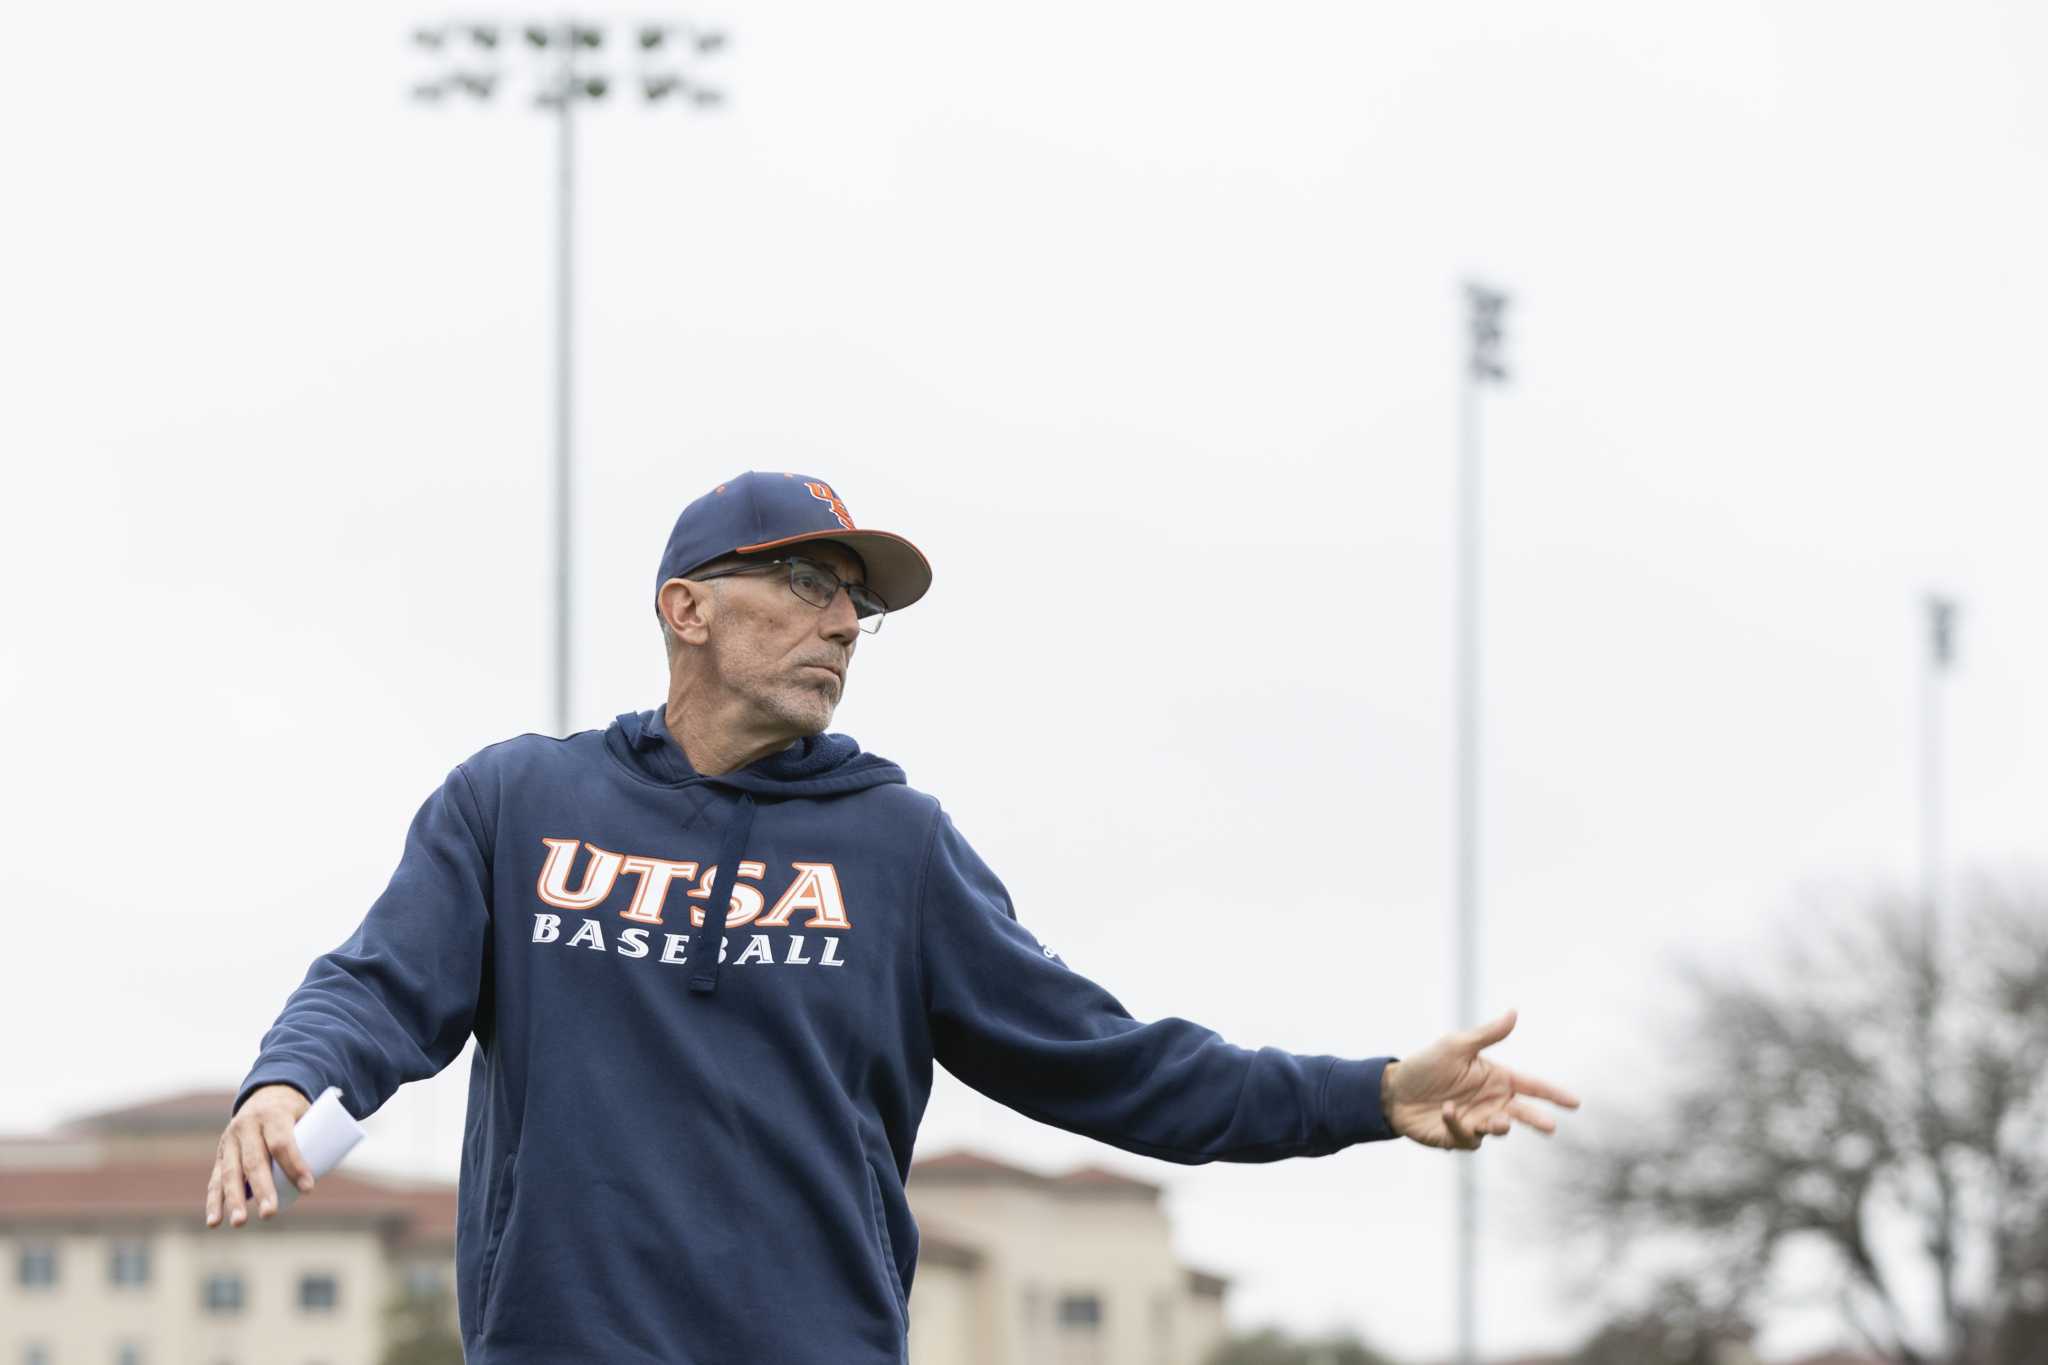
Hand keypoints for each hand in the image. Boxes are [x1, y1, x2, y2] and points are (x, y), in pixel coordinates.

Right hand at [205, 1083, 314, 1227]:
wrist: (266, 1094)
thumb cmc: (295, 1112)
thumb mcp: (308, 1114)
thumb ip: (319, 1139)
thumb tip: (332, 1173)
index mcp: (272, 1114)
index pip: (282, 1142)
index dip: (294, 1165)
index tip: (308, 1188)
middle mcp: (247, 1126)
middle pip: (255, 1161)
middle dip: (263, 1189)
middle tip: (270, 1213)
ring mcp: (230, 1141)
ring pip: (230, 1173)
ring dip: (234, 1200)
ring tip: (240, 1223)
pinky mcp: (221, 1154)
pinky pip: (215, 1180)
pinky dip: (214, 1202)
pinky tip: (214, 1222)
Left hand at [1380, 1009, 1579, 1150]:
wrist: (1394, 1091)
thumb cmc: (1426, 1065)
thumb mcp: (1456, 1046)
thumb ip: (1487, 1035)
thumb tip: (1514, 1012)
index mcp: (1496, 1079)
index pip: (1531, 1086)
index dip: (1553, 1094)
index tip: (1575, 1102)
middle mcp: (1491, 1103)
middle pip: (1523, 1114)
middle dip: (1537, 1120)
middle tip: (1550, 1126)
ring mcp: (1477, 1123)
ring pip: (1499, 1129)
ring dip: (1499, 1125)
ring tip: (1499, 1120)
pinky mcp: (1459, 1138)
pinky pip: (1467, 1137)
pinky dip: (1458, 1125)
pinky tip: (1445, 1110)